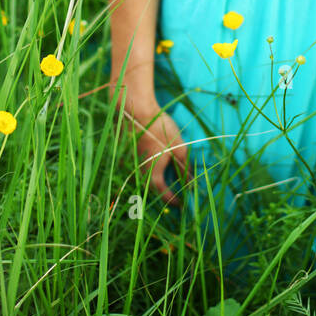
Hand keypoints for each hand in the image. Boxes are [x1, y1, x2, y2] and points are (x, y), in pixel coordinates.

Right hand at [116, 91, 188, 206]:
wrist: (133, 111)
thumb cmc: (159, 129)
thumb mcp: (179, 148)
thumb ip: (185, 167)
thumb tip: (191, 183)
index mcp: (152, 177)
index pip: (165, 196)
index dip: (175, 201)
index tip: (182, 204)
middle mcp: (138, 175)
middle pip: (152, 190)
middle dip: (164, 193)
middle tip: (175, 193)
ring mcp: (129, 166)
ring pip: (143, 179)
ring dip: (153, 181)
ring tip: (164, 178)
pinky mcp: (124, 156)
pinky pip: (137, 168)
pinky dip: (145, 170)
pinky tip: (151, 161)